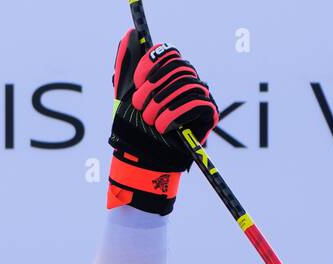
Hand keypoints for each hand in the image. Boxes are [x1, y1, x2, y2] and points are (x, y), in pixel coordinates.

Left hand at [110, 29, 218, 172]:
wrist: (143, 159)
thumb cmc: (135, 129)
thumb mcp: (124, 96)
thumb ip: (125, 67)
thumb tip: (129, 35)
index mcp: (171, 76)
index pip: (171, 54)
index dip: (153, 63)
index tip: (137, 81)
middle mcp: (189, 82)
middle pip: (179, 68)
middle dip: (153, 88)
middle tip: (139, 106)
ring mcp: (200, 97)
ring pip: (186, 85)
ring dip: (160, 104)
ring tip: (149, 120)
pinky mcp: (209, 114)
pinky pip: (196, 103)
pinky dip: (173, 115)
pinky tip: (162, 127)